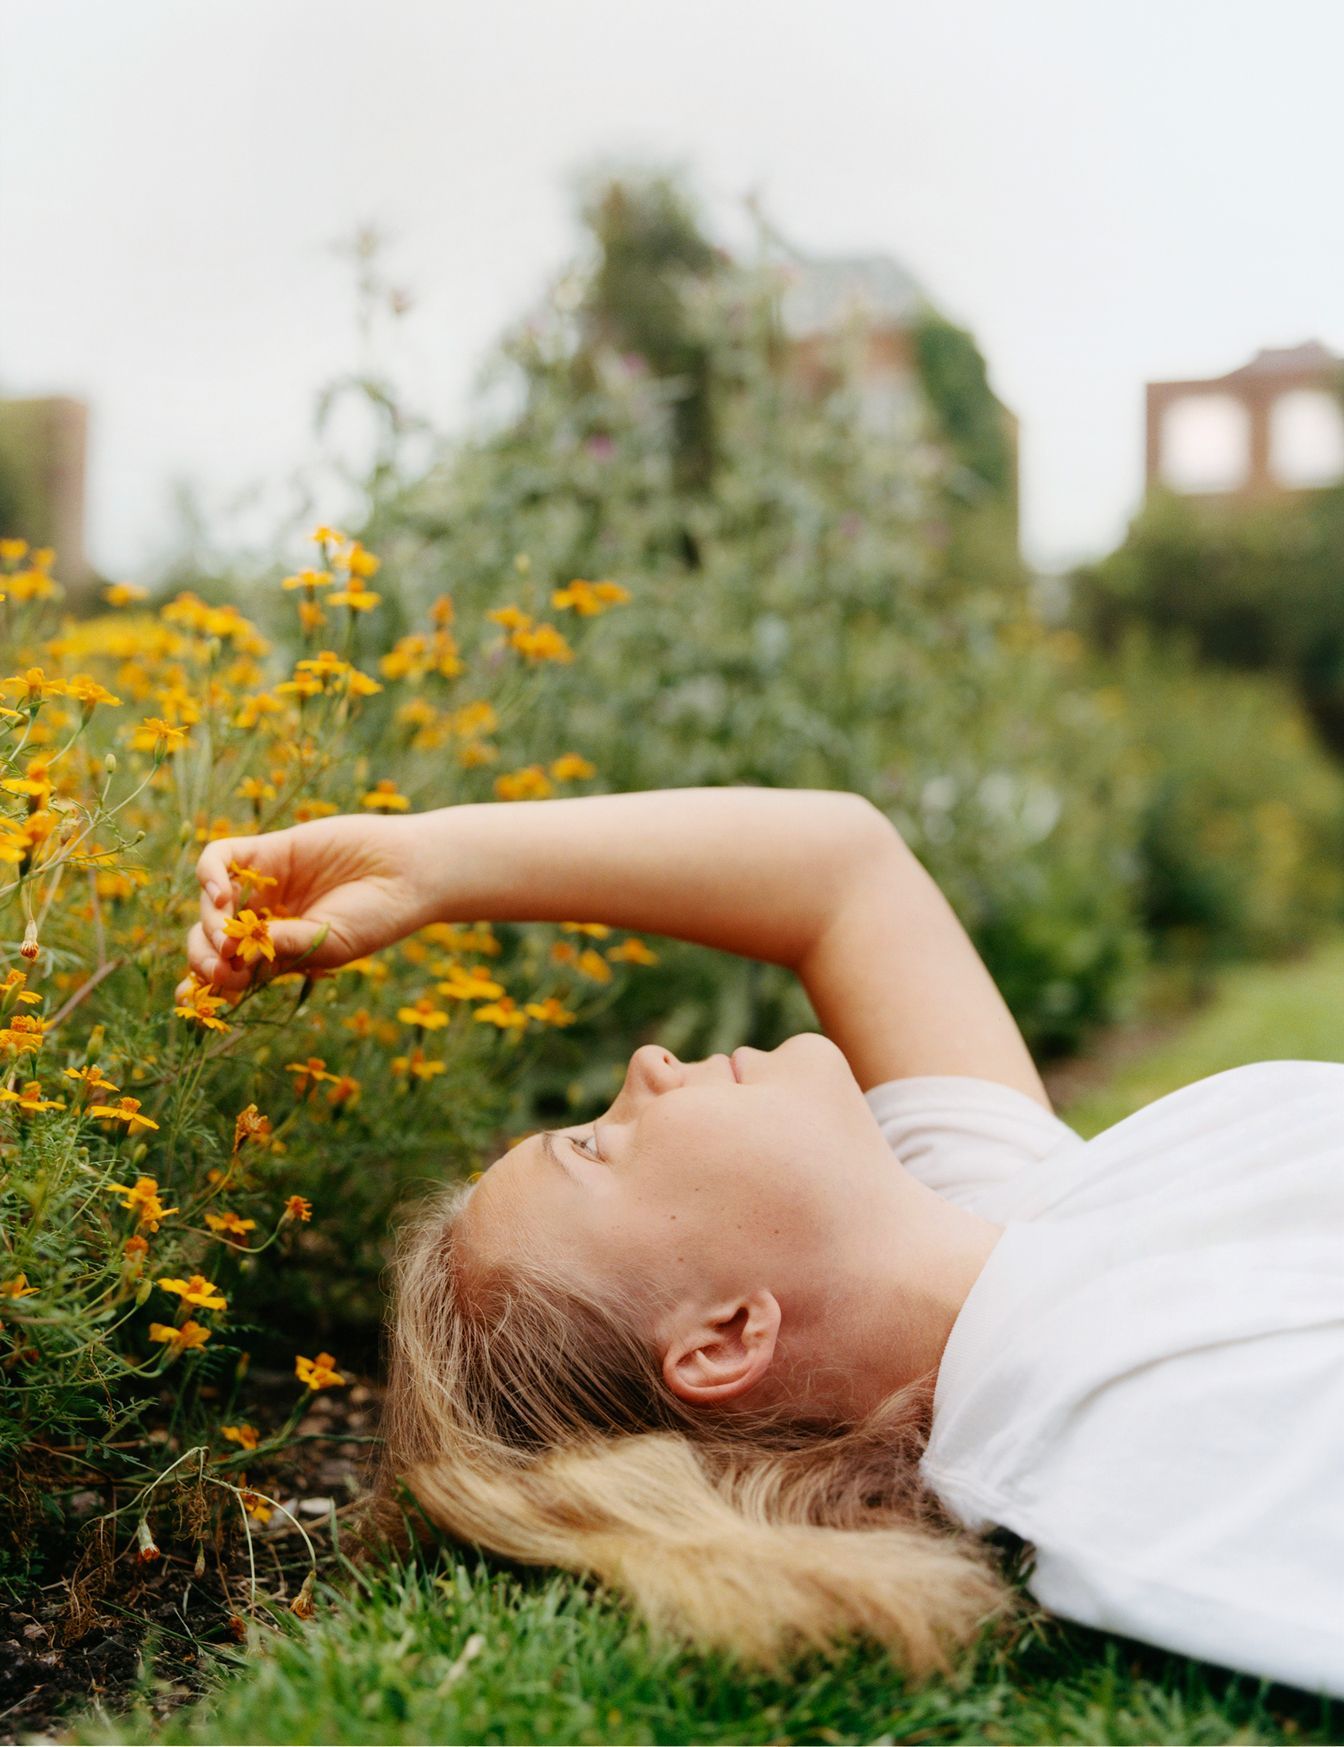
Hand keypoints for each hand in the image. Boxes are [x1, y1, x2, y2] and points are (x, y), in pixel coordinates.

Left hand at [175, 812, 430, 1002]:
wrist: (406, 873)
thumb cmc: (376, 917)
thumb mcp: (328, 944)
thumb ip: (280, 949)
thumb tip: (227, 954)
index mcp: (277, 954)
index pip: (227, 970)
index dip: (205, 982)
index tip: (199, 993)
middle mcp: (264, 920)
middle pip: (210, 938)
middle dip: (203, 956)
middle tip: (218, 966)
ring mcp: (263, 885)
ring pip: (210, 902)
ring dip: (209, 922)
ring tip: (228, 933)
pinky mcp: (267, 850)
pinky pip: (220, 857)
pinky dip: (210, 875)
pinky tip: (223, 894)